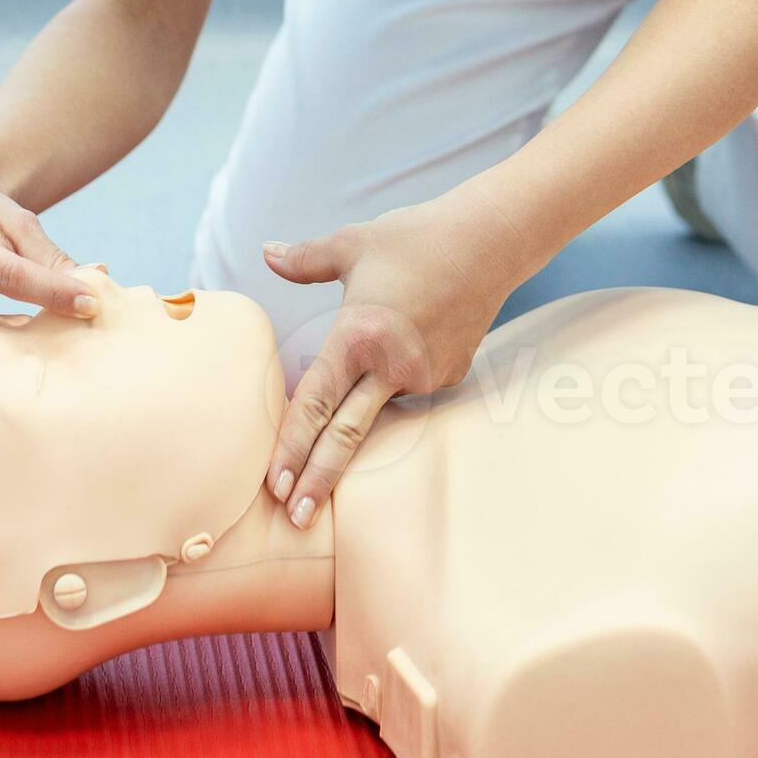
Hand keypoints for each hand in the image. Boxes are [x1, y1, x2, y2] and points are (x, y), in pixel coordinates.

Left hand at [259, 197, 522, 526]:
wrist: (490, 241)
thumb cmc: (416, 238)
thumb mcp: (353, 244)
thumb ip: (305, 259)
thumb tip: (266, 253)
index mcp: (357, 336)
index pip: (314, 404)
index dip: (291, 447)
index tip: (275, 485)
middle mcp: (390, 365)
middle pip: (345, 436)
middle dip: (317, 480)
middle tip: (294, 519)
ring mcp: (425, 375)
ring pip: (382, 403)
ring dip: (369, 405)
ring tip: (385, 363)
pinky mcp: (450, 376)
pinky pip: (414, 386)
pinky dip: (403, 375)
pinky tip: (417, 336)